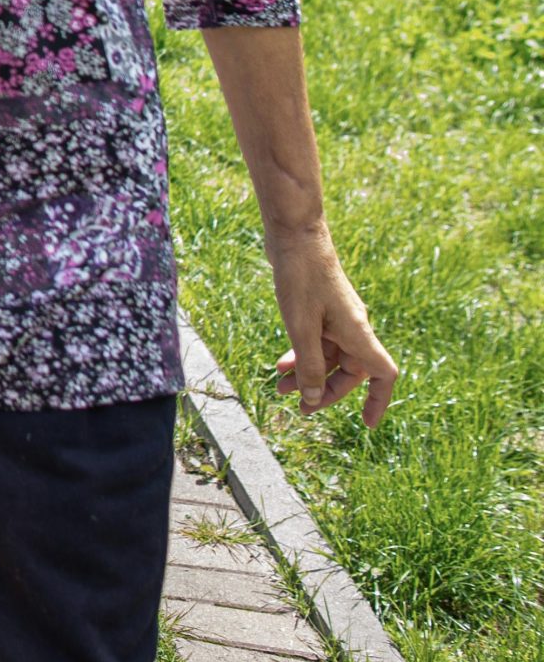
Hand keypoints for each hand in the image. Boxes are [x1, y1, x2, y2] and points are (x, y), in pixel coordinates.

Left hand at [264, 223, 398, 425]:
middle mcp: (354, 328)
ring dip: (307, 374)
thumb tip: (314, 398)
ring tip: (278, 388)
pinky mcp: (321, 309)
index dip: (378, 401)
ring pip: (329, 357)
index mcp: (359, 333)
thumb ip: (308, 364)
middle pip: (350, 372)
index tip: (367, 425)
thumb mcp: (300, 327)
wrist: (294, 237)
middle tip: (298, 407)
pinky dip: (301, 355)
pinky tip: (280, 364)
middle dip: (325, 391)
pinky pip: (317, 341)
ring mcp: (338, 318)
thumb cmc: (300, 278)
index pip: (383, 375)